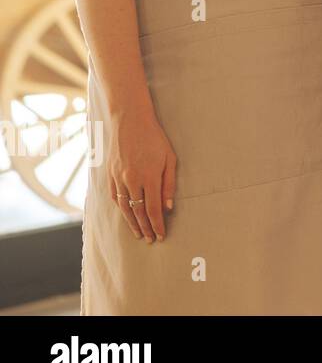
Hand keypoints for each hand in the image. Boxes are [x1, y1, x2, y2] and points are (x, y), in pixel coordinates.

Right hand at [107, 107, 176, 243]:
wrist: (130, 121)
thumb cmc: (155, 139)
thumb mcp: (169, 158)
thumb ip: (169, 183)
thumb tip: (168, 207)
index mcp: (148, 176)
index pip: (152, 209)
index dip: (157, 224)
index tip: (161, 236)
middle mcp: (131, 180)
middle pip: (138, 212)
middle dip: (145, 228)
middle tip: (151, 240)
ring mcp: (118, 178)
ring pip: (124, 208)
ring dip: (132, 223)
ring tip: (139, 234)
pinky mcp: (110, 175)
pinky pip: (115, 197)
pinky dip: (121, 209)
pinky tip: (127, 216)